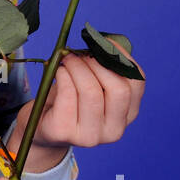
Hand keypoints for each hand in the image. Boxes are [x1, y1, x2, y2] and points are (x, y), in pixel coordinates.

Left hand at [28, 37, 144, 150]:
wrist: (42, 129)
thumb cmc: (70, 101)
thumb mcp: (93, 85)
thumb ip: (103, 68)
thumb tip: (100, 43)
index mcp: (127, 115)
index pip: (137, 84)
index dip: (121, 58)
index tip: (102, 43)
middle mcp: (114, 130)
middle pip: (118, 90)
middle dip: (96, 64)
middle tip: (78, 53)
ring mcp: (90, 136)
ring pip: (91, 92)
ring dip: (77, 67)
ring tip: (66, 60)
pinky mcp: (64, 132)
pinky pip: (68, 96)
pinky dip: (63, 76)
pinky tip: (58, 72)